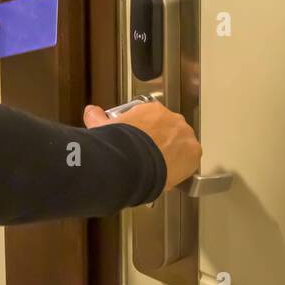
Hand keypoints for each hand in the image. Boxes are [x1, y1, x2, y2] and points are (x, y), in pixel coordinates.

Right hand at [83, 102, 200, 190]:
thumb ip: (96, 117)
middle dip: (162, 142)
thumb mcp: (103, 126)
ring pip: (182, 144)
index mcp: (152, 109)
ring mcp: (184, 134)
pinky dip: (182, 166)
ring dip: (174, 153)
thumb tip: (91, 112)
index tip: (143, 142)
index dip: (148, 132)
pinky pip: (190, 159)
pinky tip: (170, 174)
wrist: (135, 160)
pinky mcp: (193, 151)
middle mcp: (172, 119)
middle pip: (170, 130)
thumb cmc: (121, 143)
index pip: (154, 118)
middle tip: (152, 155)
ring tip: (161, 167)